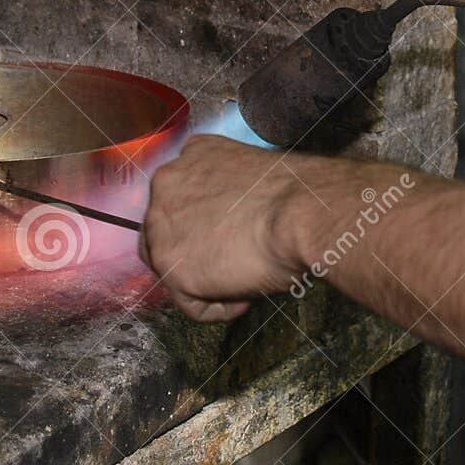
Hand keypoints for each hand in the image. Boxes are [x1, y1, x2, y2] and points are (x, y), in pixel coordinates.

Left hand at [139, 135, 309, 322]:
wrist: (303, 214)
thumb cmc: (298, 197)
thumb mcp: (254, 175)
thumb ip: (229, 193)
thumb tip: (236, 221)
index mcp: (192, 156)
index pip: (183, 198)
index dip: (209, 224)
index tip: (237, 237)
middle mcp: (166, 184)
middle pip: (167, 231)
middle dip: (198, 254)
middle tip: (238, 263)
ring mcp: (161, 224)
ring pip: (171, 267)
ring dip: (206, 281)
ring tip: (244, 280)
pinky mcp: (169, 263)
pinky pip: (190, 302)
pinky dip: (219, 308)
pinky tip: (245, 296)